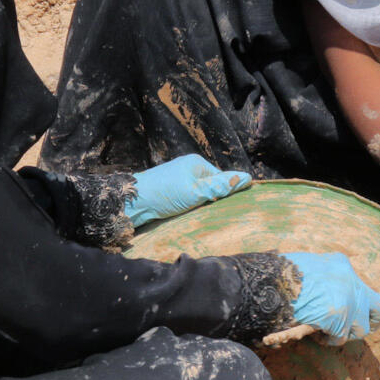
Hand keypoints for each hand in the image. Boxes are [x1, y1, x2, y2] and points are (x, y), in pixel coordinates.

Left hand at [124, 154, 251, 227]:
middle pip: (210, 186)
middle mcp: (188, 167)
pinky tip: (186, 216)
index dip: (225, 194)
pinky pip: (186, 198)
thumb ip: (221, 186)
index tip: (226, 209)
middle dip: (212, 200)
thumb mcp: (197, 192)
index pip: (222, 179)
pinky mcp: (169, 190)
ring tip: (197, 216)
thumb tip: (247, 178)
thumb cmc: (165, 194)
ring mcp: (178, 178)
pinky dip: (188, 207)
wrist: (132, 202)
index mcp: (197, 163)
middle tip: (212, 215)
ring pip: (198, 194)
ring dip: (199, 206)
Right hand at [281, 252, 379, 343]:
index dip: (353, 300)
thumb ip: (320, 276)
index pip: (359, 284)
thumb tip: (320, 292)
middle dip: (372, 320)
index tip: (341, 307)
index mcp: (340, 263)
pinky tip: (316, 335)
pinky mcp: (337, 316)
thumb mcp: (303, 265)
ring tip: (326, 333)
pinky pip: (340, 337)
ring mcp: (347, 299)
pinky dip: (329, 339)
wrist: (264, 282)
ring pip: (361, 328)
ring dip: (344, 333)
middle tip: (354, 328)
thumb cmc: (276, 275)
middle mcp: (350, 279)